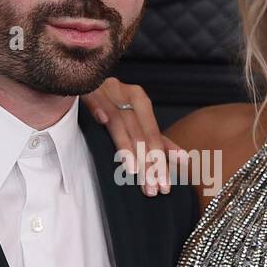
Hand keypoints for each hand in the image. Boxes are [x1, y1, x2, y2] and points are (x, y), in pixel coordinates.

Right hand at [81, 77, 184, 196]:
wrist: (80, 80)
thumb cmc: (109, 106)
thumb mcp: (134, 121)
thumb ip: (156, 140)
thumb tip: (185, 159)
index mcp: (139, 100)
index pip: (154, 134)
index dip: (162, 160)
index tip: (166, 185)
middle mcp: (126, 92)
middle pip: (140, 131)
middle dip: (148, 162)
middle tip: (152, 187)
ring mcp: (106, 90)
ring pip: (120, 121)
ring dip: (127, 146)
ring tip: (134, 170)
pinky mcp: (87, 87)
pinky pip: (94, 98)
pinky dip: (99, 108)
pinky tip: (102, 121)